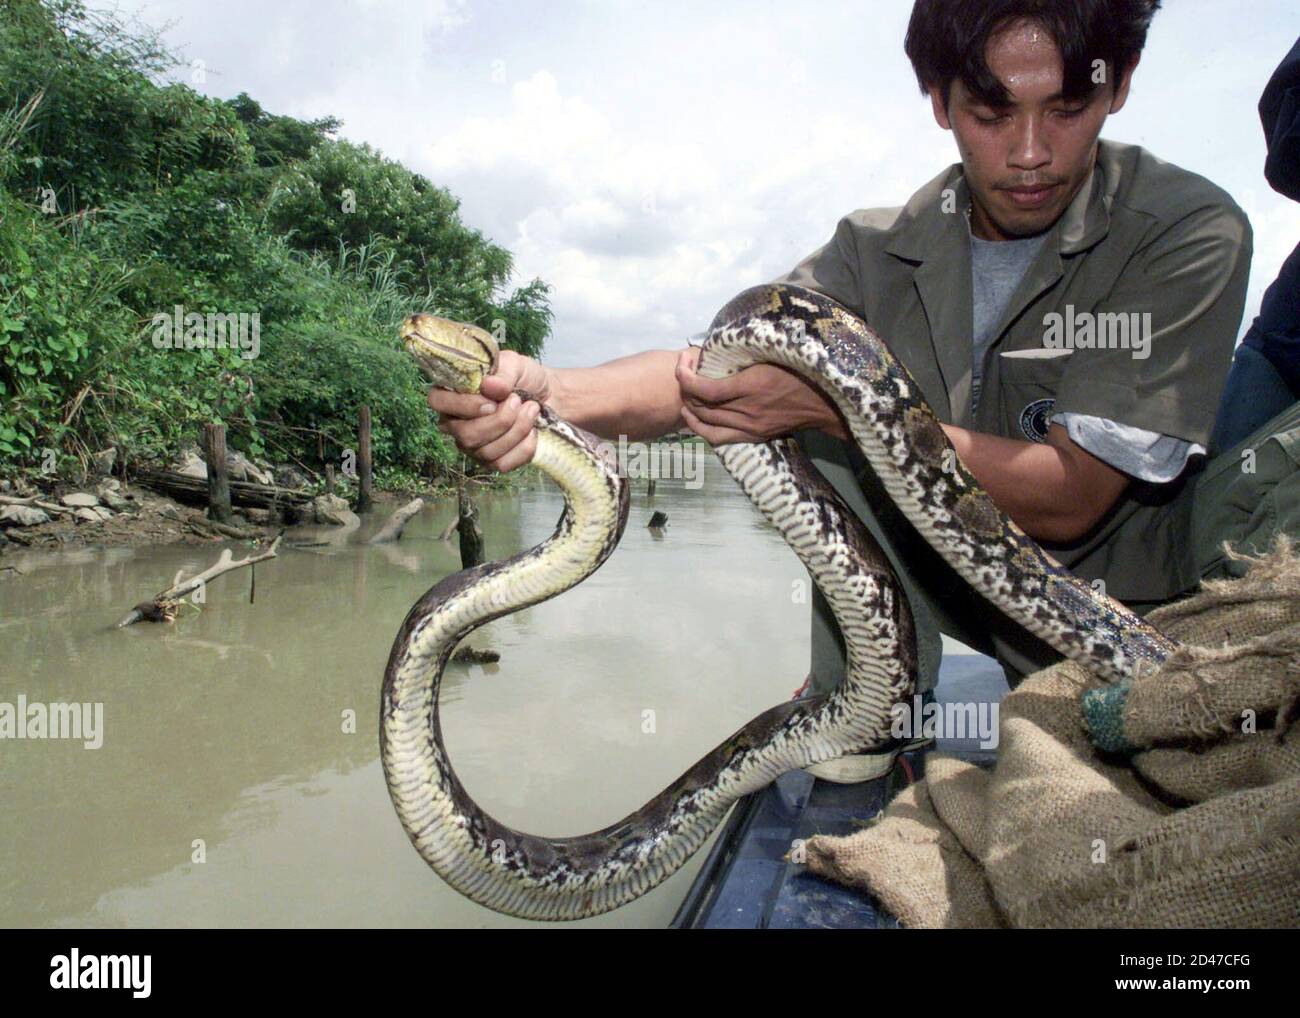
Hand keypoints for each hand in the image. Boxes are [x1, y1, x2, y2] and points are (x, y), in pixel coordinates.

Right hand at [426, 350, 550, 471]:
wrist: (550, 395)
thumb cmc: (524, 378)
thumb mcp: (515, 365)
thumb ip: (502, 373)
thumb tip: (489, 386)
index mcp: (453, 394)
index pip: (438, 402)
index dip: (463, 405)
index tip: (491, 401)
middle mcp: (457, 424)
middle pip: (466, 435)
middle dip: (500, 421)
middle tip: (518, 401)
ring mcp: (474, 446)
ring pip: (486, 452)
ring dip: (517, 430)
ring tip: (532, 409)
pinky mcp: (494, 462)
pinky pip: (503, 464)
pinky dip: (524, 447)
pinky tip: (533, 432)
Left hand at [675, 348, 848, 443]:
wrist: (824, 403)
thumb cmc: (799, 371)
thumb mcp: (773, 355)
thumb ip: (745, 355)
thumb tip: (717, 347)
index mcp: (752, 385)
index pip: (705, 389)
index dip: (686, 376)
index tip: (683, 361)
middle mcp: (748, 410)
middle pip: (701, 406)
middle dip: (684, 388)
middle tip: (683, 371)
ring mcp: (749, 427)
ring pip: (705, 424)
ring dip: (689, 408)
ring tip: (686, 394)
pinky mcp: (752, 436)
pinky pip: (717, 438)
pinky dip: (700, 428)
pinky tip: (695, 417)